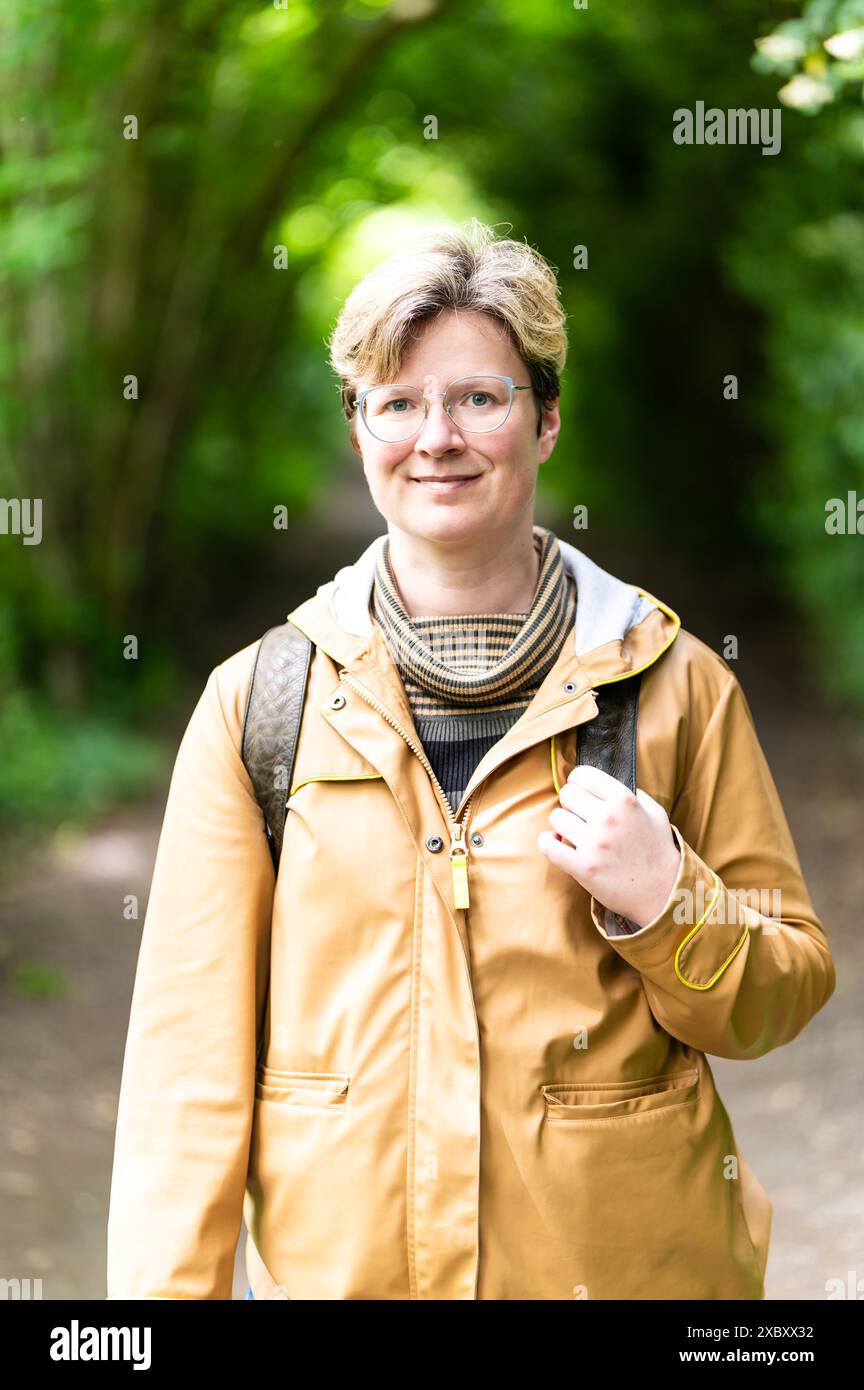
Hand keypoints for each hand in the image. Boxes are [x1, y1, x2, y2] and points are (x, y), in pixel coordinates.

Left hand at [537, 765, 681, 929]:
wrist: (664, 893)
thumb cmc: (659, 852)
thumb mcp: (655, 814)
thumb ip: (635, 795)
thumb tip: (610, 785)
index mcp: (625, 801)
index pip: (583, 774)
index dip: (578, 782)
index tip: (580, 792)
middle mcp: (608, 818)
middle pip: (567, 794)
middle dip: (570, 803)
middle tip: (579, 816)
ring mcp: (594, 843)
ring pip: (556, 818)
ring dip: (562, 825)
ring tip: (574, 834)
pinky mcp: (583, 868)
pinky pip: (548, 846)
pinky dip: (547, 843)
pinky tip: (556, 844)